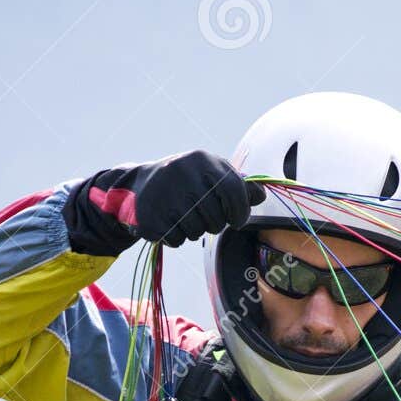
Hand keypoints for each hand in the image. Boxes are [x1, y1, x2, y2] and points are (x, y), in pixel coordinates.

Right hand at [87, 151, 265, 247]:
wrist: (139, 186)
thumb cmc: (186, 182)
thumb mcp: (210, 174)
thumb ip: (237, 184)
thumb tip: (261, 195)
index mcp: (201, 160)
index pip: (234, 190)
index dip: (240, 211)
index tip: (237, 220)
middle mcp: (182, 173)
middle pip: (216, 217)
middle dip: (215, 224)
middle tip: (205, 217)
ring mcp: (164, 194)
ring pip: (198, 231)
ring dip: (196, 231)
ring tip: (185, 217)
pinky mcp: (151, 216)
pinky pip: (178, 240)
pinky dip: (178, 237)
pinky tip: (170, 223)